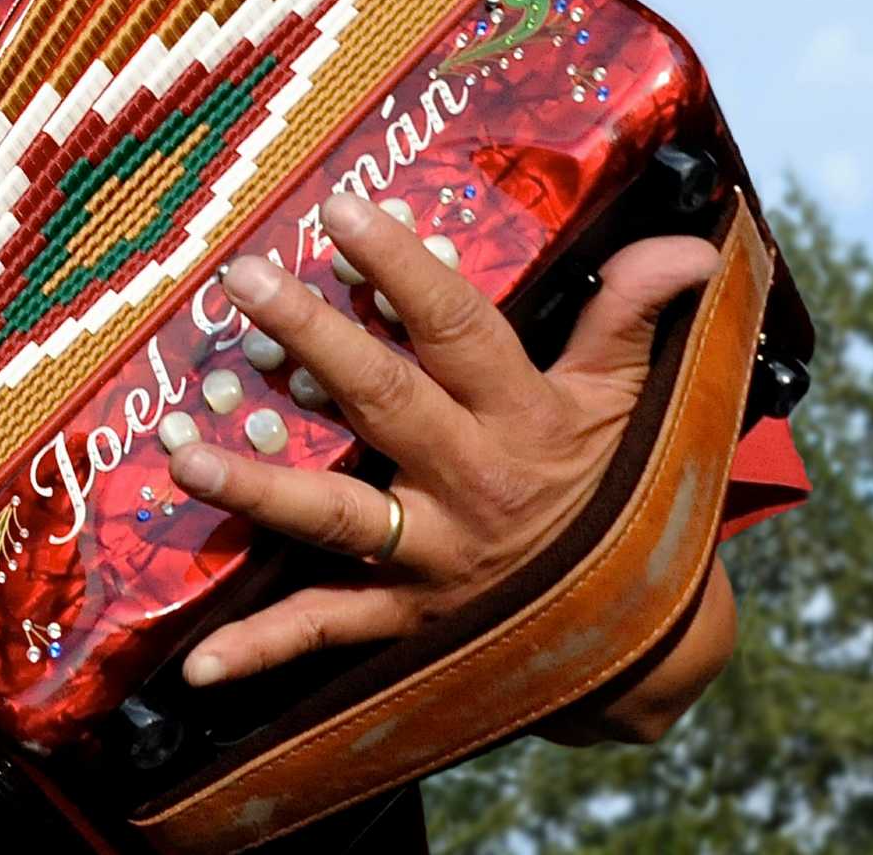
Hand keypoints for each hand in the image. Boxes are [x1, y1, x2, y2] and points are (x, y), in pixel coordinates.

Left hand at [160, 189, 727, 728]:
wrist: (644, 636)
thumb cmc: (617, 488)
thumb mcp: (626, 401)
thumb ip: (629, 317)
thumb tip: (688, 238)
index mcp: (521, 416)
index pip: (456, 327)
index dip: (400, 267)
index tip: (341, 210)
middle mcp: (468, 480)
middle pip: (381, 399)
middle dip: (311, 336)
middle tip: (243, 279)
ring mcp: (431, 555)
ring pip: (336, 515)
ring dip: (257, 490)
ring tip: (184, 457)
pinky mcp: (403, 618)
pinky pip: (324, 630)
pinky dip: (260, 648)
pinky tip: (198, 661)